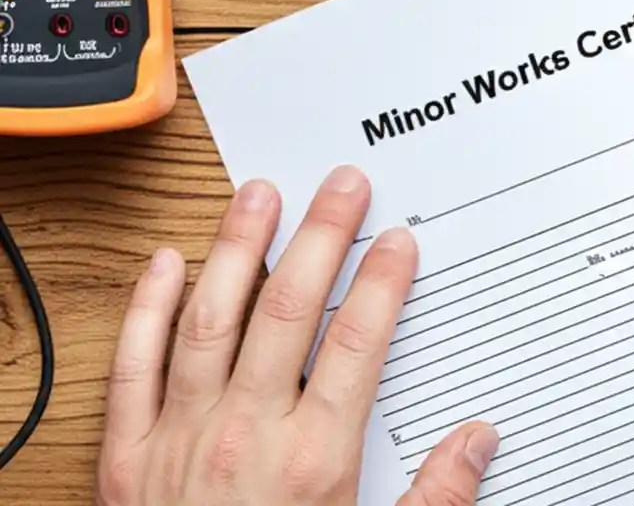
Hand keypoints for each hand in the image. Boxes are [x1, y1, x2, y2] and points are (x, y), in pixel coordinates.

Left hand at [95, 166, 498, 505]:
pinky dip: (145, 309)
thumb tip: (479, 441)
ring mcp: (181, 439)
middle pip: (289, 312)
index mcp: (313, 461)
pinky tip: (165, 263)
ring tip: (258, 196)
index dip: (381, 285)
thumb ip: (436, 499)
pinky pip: (134, 366)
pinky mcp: (127, 456)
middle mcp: (246, 436)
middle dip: (321, 239)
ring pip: (211, 319)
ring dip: (237, 249)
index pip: (356, 345)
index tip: (396, 243)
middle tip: (340, 187)